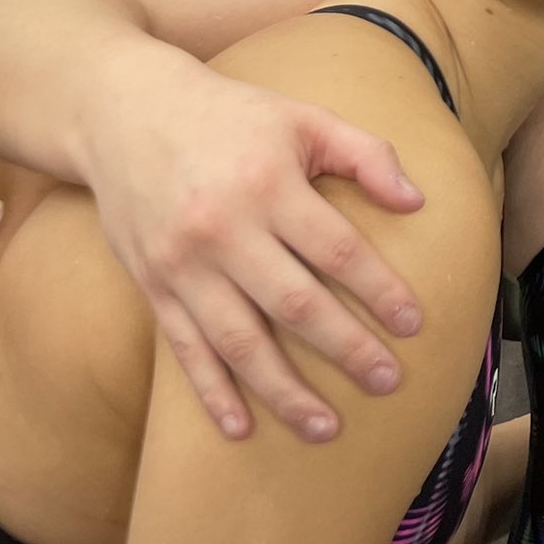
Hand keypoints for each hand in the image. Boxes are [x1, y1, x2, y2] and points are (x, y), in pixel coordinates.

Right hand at [85, 68, 427, 441]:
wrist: (126, 115)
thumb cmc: (232, 117)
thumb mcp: (304, 119)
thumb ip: (365, 155)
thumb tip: (417, 201)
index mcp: (268, 186)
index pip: (337, 251)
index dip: (379, 291)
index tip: (414, 324)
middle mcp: (223, 231)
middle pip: (295, 304)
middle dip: (346, 349)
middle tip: (388, 382)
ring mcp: (182, 265)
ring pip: (240, 342)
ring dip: (284, 391)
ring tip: (326, 428)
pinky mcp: (153, 287)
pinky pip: (185, 351)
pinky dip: (212, 393)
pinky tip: (241, 428)